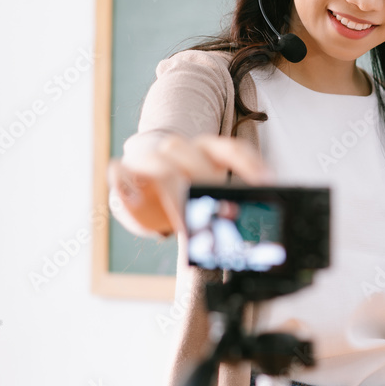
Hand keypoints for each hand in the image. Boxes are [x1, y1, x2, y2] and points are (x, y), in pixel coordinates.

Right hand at [107, 134, 272, 236]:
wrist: (142, 180)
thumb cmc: (182, 194)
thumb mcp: (207, 202)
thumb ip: (225, 212)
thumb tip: (253, 236)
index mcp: (208, 153)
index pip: (231, 149)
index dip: (249, 163)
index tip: (265, 183)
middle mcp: (182, 151)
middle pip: (192, 152)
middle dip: (206, 181)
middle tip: (217, 212)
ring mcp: (151, 158)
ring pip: (162, 158)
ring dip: (174, 187)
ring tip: (183, 219)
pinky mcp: (124, 171)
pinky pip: (119, 169)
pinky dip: (125, 184)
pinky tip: (133, 202)